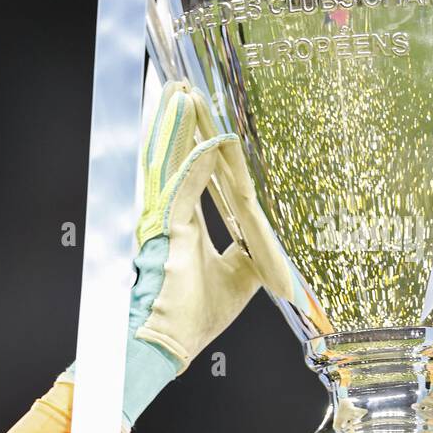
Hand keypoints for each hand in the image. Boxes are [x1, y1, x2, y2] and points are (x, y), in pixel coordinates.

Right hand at [62, 80, 293, 428]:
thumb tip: (269, 244)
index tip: (197, 116)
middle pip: (171, 156)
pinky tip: (209, 144)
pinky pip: (185, 191)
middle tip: (183, 87)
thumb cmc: (193, 316)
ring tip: (182, 95)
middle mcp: (167, 216)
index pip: (189, 171)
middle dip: (177, 121)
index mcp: (180, 222)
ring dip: (177, 128)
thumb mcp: (238, 279)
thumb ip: (249, 253)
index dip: (193, 142)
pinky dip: (196, 166)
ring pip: (168, 163)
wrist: (169, 344)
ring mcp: (164, 223)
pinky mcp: (169, 235)